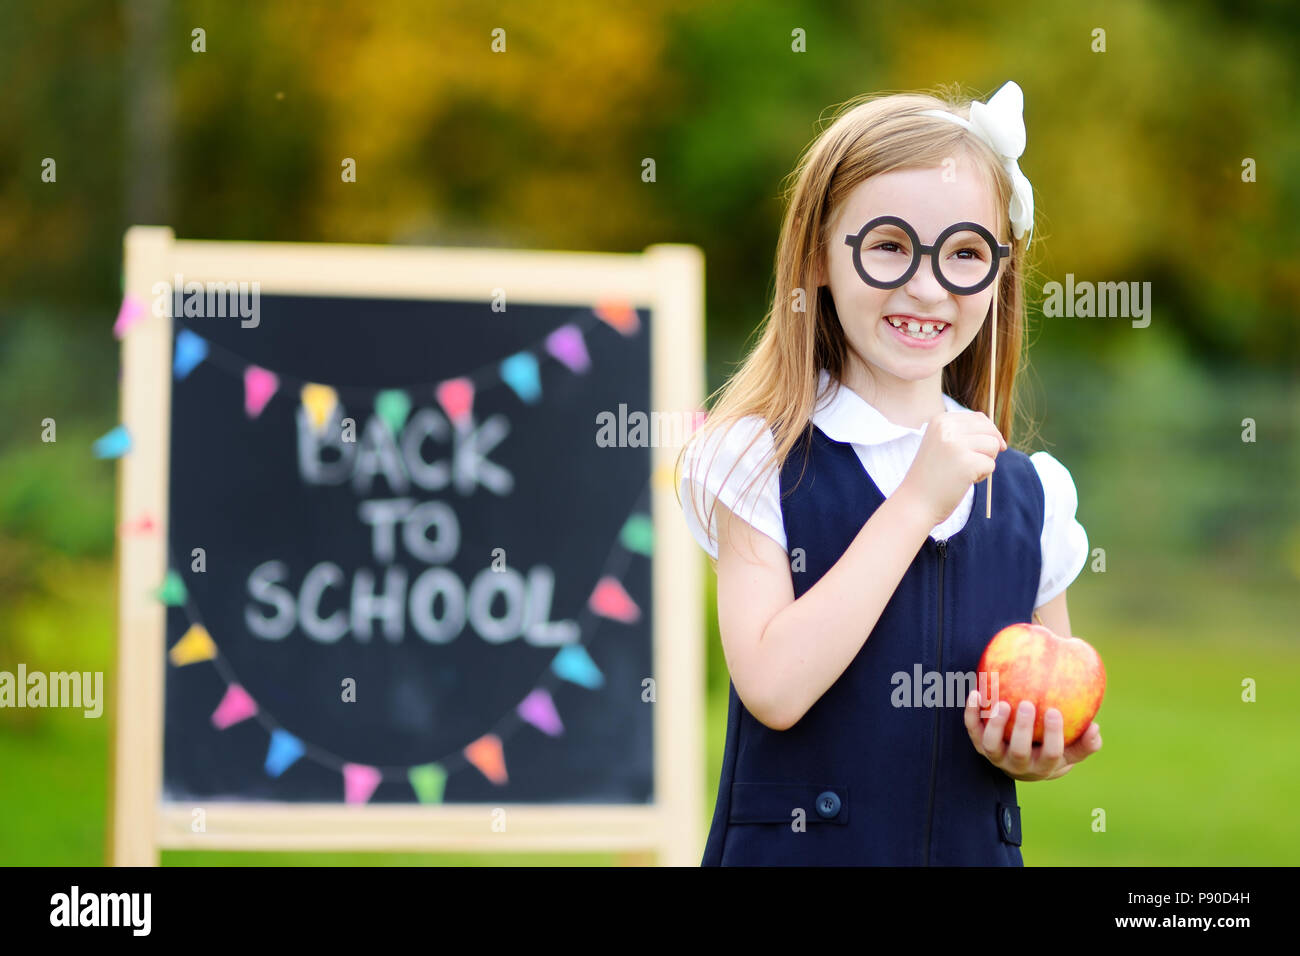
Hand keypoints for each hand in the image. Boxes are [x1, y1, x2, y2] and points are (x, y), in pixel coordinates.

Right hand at [898, 412, 1005, 527]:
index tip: (972, 452)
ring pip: (993, 446)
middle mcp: (947, 427)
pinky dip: (981, 476)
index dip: (985, 436)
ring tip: (963, 473)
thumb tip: (999, 435)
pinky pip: (991, 465)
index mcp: (940, 420)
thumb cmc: (932, 476)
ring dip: (984, 462)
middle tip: (968, 464)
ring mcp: (956, 445)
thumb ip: (965, 433)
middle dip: (987, 448)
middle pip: (990, 430)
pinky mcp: (967, 463)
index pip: (979, 418)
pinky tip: (962, 482)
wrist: (915, 503)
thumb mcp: (942, 445)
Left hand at [963, 691, 1101, 780]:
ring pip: (991, 746)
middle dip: (1022, 729)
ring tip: (1002, 703)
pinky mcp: (979, 746)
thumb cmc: (1050, 750)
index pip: (1051, 754)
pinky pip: (973, 730)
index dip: (1052, 735)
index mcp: (1043, 766)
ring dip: (995, 725)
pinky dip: (972, 714)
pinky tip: (976, 693)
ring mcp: (996, 757)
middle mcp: (1018, 765)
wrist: (1021, 764)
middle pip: (1019, 752)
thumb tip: (1095, 728)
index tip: (1054, 711)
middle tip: (1028, 704)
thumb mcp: (1071, 751)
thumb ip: (1086, 743)